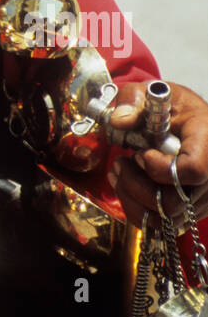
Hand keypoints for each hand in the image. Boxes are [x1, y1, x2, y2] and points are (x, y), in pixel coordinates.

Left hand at [107, 81, 207, 229]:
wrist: (188, 123)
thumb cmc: (174, 108)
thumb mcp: (155, 93)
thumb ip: (133, 99)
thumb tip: (119, 120)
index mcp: (207, 142)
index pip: (194, 169)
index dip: (162, 168)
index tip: (142, 153)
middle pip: (174, 202)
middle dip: (136, 185)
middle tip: (120, 162)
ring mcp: (201, 198)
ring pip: (165, 218)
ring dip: (131, 198)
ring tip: (118, 171)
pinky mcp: (189, 209)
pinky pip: (162, 223)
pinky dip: (135, 208)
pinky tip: (124, 184)